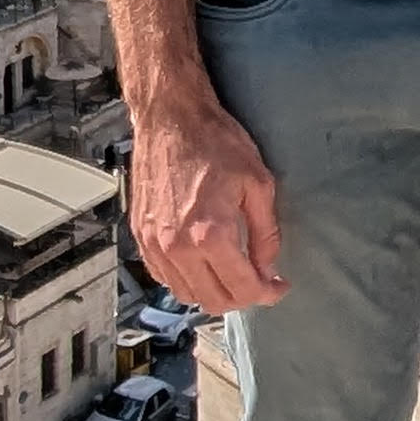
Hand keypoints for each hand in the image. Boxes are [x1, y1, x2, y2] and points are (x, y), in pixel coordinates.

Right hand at [125, 84, 285, 310]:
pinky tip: (203, 264)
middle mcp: (178, 246)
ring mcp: (155, 243)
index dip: (267, 293)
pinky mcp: (141, 236)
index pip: (243, 288)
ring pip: (186, 294)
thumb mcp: (258, 183)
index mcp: (211, 234)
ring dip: (213, 292)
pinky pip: (163, 277)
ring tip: (232, 274)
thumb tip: (268, 266)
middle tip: (259, 282)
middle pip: (213, 300)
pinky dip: (186, 280)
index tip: (278, 286)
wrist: (170, 119)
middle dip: (242, 298)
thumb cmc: (214, 142)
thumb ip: (266, 233)